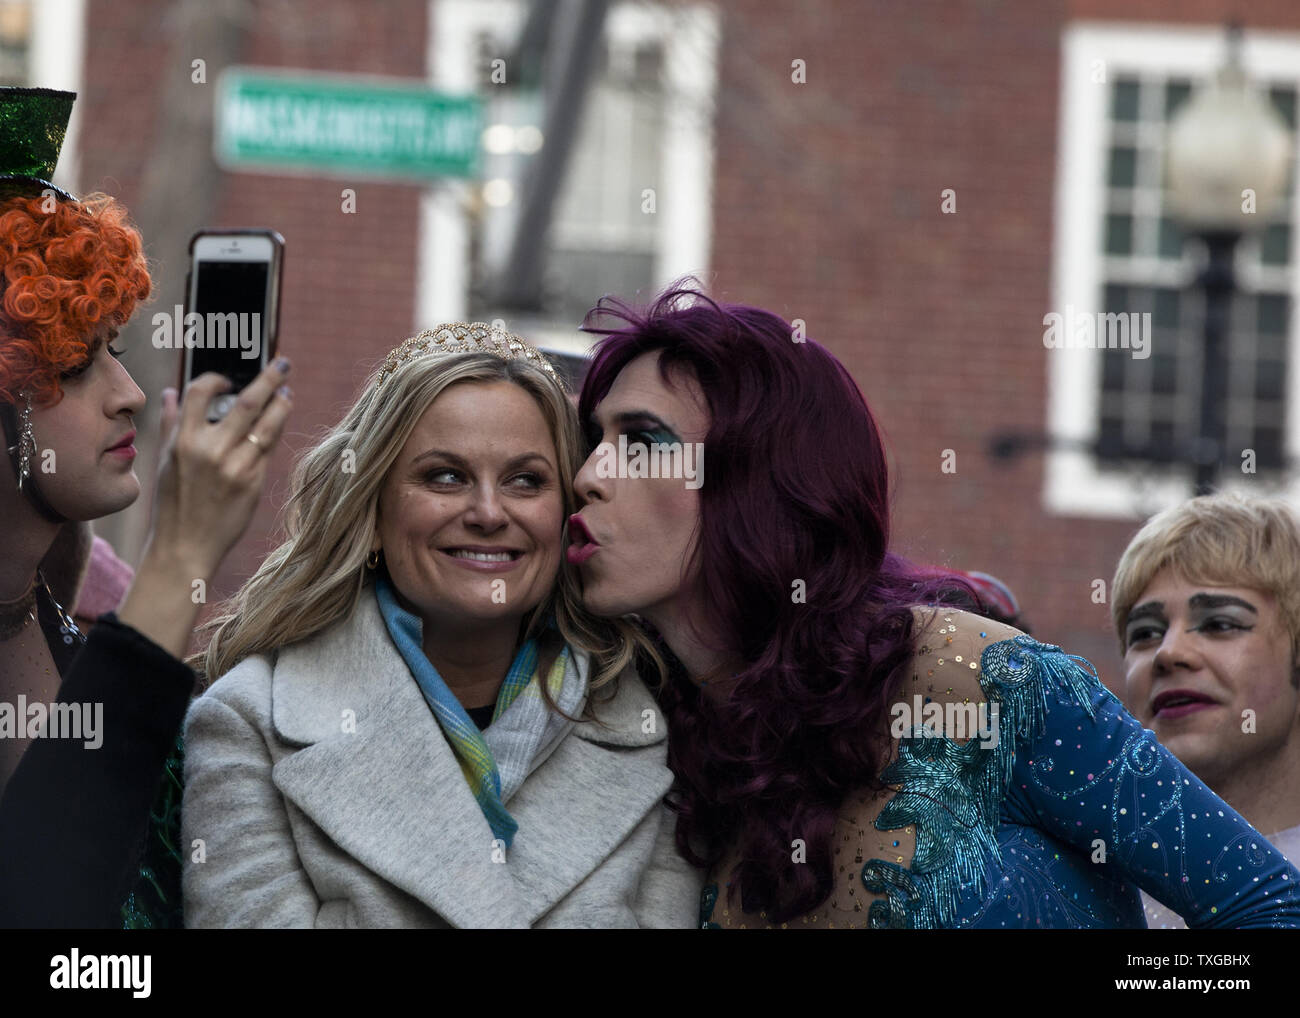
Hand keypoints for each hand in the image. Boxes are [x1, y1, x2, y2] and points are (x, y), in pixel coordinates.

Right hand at [116, 360, 291, 658]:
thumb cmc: (174, 502)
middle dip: (269, 378)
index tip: (229, 376)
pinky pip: (268, 449)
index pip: (202, 392)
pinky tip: (278, 422)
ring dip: (282, 404)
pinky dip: (275, 431)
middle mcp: (209, 450)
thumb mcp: (164, 461)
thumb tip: (171, 392)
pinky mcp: (252, 482)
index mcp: (183, 440)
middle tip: (283, 363)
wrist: (185, 546)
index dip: (218, 378)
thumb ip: (172, 423)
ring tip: (287, 393)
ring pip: (268, 425)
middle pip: (248, 402)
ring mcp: (234, 466)